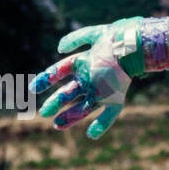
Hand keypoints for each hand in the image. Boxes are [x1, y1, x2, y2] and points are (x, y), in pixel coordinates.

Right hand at [31, 18, 141, 138]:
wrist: (135, 46)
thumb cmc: (115, 39)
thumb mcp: (94, 35)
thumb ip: (76, 39)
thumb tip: (59, 48)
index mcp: (82, 63)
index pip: (60, 72)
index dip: (46, 79)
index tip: (33, 88)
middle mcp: (89, 79)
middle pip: (68, 93)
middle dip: (55, 102)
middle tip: (43, 112)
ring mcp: (102, 90)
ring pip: (82, 107)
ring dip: (70, 116)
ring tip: (57, 125)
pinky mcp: (116, 99)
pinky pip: (108, 114)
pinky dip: (101, 124)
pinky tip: (92, 134)